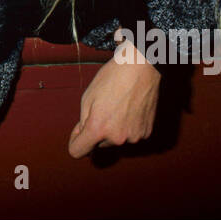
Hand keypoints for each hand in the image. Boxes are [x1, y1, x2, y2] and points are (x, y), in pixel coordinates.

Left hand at [68, 35, 160, 156]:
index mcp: (98, 129)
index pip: (77, 151)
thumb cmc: (112, 79)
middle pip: (98, 144)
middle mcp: (116, 138)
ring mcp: (133, 137)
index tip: (78, 132)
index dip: (74, 141)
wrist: (140, 68)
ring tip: (118, 105)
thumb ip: (83, 121)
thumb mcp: (87, 98)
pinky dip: (128, 126)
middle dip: (97, 131)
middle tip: (102, 108)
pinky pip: (130, 135)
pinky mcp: (146, 133)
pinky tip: (130, 109)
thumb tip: (84, 135)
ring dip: (113, 129)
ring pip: (115, 140)